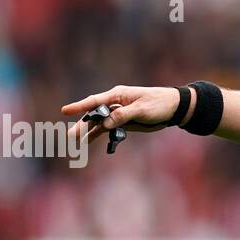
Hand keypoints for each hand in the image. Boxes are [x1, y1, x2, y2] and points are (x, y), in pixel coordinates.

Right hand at [61, 86, 183, 146]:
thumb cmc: (159, 104)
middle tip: (71, 137)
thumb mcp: (142, 109)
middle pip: (94, 115)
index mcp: (117, 95)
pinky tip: (87, 143)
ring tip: (75, 143)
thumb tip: (105, 123)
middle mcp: (114, 103)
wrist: (173, 108)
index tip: (66, 111)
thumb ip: (123, 115)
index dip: (80, 106)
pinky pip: (106, 130)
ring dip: (87, 133)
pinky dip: (97, 136)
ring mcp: (117, 114)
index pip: (95, 101)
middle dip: (82, 126)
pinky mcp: (122, 123)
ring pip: (98, 124)